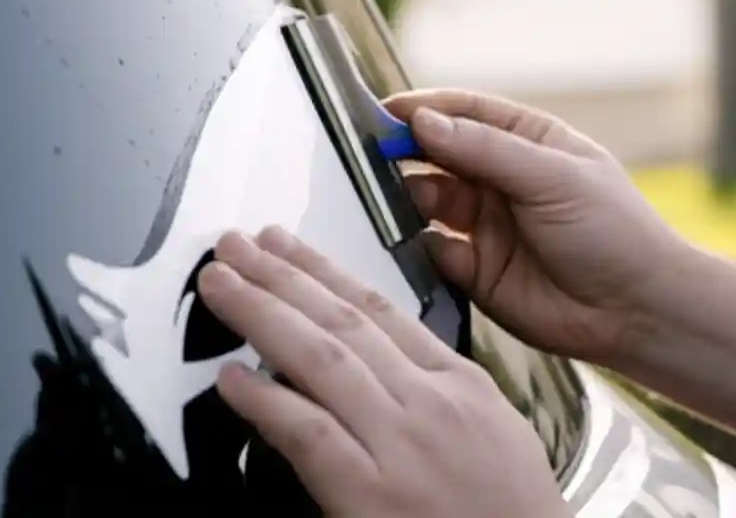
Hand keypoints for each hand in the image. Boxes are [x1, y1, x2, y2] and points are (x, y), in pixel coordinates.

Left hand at [198, 226, 569, 517]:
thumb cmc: (514, 514)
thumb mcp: (493, 431)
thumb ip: (434, 389)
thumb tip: (378, 361)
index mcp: (460, 382)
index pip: (379, 308)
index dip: (321, 270)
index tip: (283, 245)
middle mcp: (429, 403)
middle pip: (342, 319)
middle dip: (282, 275)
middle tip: (235, 245)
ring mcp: (399, 446)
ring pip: (320, 358)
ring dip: (261, 313)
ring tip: (221, 284)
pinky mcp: (370, 496)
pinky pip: (307, 435)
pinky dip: (265, 403)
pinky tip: (232, 380)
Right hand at [384, 88, 686, 366]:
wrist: (638, 312)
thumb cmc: (614, 233)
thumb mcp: (551, 176)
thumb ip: (485, 149)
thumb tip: (424, 123)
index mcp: (526, 142)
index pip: (464, 113)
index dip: (423, 109)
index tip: (386, 112)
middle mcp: (501, 180)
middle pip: (437, 154)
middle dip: (405, 151)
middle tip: (374, 153)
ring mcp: (486, 225)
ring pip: (427, 200)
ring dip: (408, 196)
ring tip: (397, 198)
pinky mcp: (475, 271)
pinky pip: (432, 251)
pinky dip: (418, 245)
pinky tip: (420, 242)